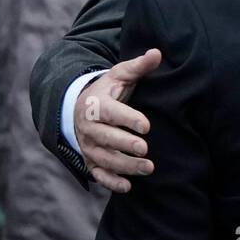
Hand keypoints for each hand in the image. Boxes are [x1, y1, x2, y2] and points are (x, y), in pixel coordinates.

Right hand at [74, 49, 162, 191]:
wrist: (82, 108)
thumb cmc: (108, 91)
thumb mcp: (120, 75)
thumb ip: (138, 66)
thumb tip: (157, 53)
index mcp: (97, 105)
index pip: (111, 112)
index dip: (128, 118)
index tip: (146, 125)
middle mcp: (89, 127)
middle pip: (106, 138)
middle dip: (125, 145)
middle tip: (145, 150)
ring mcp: (88, 146)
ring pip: (104, 159)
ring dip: (125, 166)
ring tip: (148, 168)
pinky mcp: (90, 161)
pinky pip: (98, 174)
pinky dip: (111, 182)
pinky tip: (128, 186)